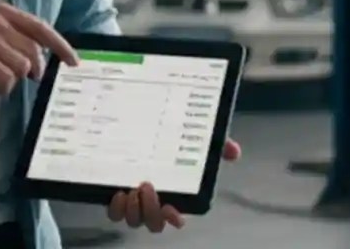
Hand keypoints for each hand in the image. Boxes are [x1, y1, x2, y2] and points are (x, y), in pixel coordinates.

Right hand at [0, 3, 77, 95]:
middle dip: (30, 71)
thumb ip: (14, 40)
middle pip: (34, 53)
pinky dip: (0, 89)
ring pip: (21, 68)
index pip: (42, 29)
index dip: (61, 46)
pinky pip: (7, 80)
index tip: (74, 62)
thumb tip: (43, 59)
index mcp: (3, 13)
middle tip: (14, 78)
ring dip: (10, 80)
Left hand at [107, 139, 241, 231]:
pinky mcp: (116, 194)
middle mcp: (153, 201)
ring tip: (131, 189)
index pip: (175, 217)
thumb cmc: (170, 139)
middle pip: (152, 224)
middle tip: (147, 186)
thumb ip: (217, 145)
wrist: (136, 124)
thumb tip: (234, 151)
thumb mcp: (197, 140)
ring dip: (132, 210)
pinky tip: (118, 191)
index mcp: (174, 193)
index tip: (172, 209)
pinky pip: (115, 213)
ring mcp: (133, 200)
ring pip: (133, 220)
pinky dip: (116, 207)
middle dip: (150, 211)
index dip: (173, 218)